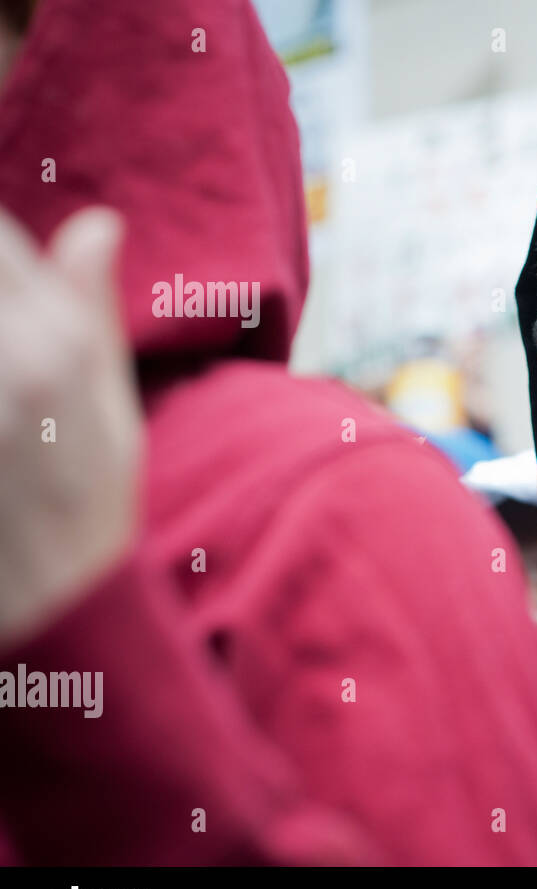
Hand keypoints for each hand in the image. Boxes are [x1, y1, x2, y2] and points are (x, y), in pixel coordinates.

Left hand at [0, 206, 139, 641]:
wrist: (54, 606)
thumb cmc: (91, 505)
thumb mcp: (113, 405)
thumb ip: (90, 309)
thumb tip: (98, 223)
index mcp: (54, 347)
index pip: (0, 241)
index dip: (1, 249)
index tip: (10, 276)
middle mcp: (3, 361)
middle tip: (12, 341)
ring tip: (7, 380)